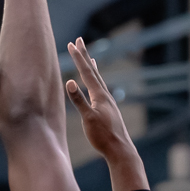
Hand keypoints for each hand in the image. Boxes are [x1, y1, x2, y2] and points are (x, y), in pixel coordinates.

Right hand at [65, 38, 137, 163]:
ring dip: (92, 67)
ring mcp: (107, 102)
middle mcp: (105, 95)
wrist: (120, 150)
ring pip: (98, 79)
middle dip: (84, 55)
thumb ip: (79, 100)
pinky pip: (100, 89)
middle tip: (79, 40)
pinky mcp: (107, 110)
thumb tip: (69, 82)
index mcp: (100, 95)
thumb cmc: (103, 136)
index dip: (78, 57)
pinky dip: (97, 82)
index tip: (72, 44)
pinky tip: (97, 85)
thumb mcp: (88, 118)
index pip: (87, 72)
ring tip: (90, 57)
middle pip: (93, 71)